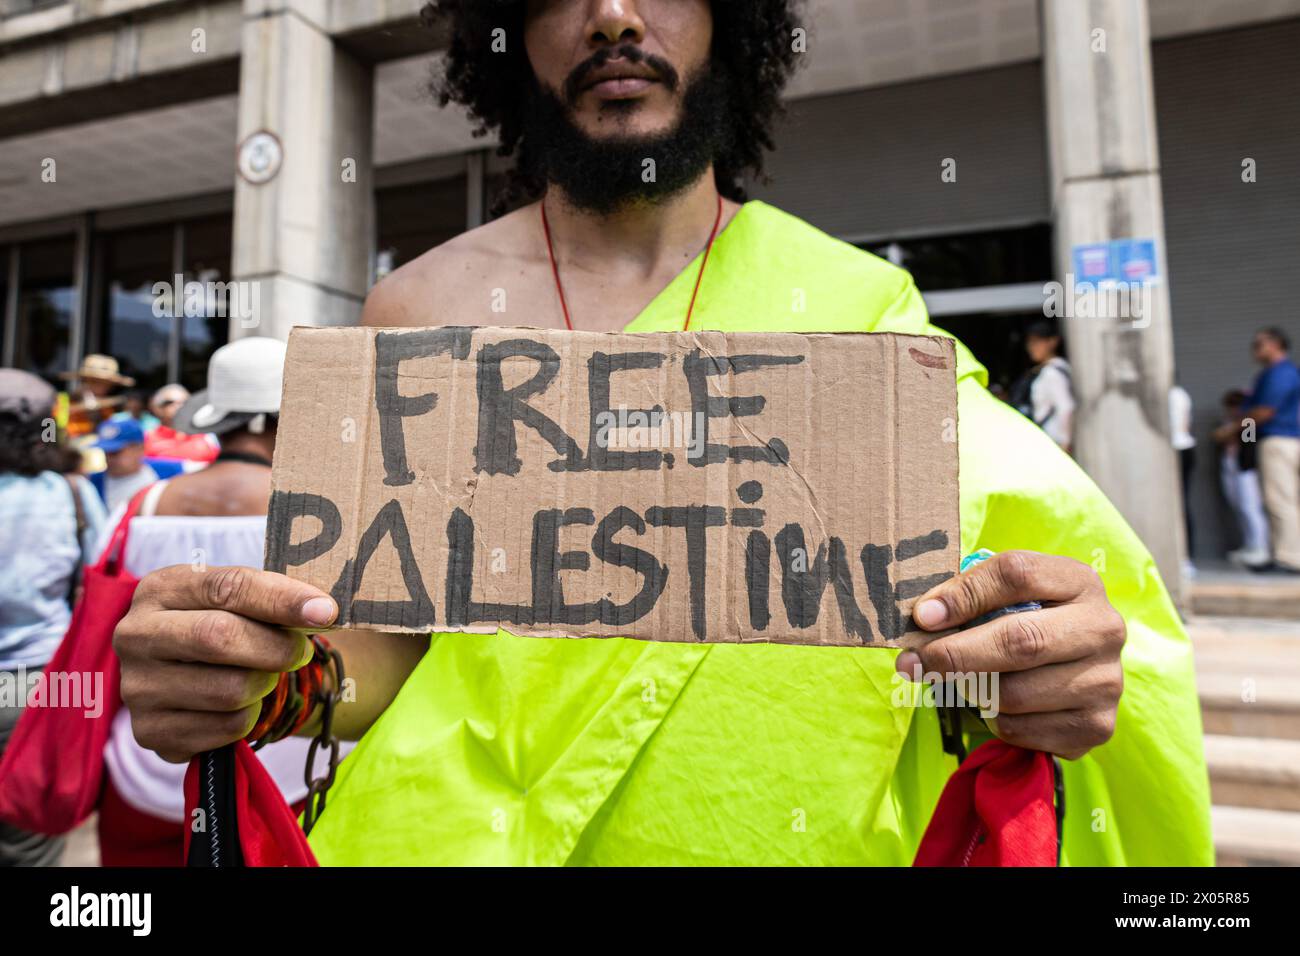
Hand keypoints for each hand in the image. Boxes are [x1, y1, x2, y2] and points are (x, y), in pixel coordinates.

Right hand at [114, 566, 337, 762]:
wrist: (187, 675)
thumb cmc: (224, 624)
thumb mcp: (239, 599)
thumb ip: (275, 597)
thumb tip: (324, 610)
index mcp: (160, 588)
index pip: (227, 588)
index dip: (282, 600)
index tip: (326, 611)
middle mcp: (135, 635)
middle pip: (219, 638)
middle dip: (276, 647)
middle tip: (300, 651)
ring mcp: (137, 687)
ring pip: (228, 689)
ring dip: (264, 684)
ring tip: (264, 675)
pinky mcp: (150, 732)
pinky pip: (225, 727)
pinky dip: (250, 716)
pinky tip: (241, 703)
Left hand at [896, 550, 1125, 759]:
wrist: (1075, 671)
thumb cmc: (1026, 623)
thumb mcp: (1006, 597)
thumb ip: (968, 599)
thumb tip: (924, 620)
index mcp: (1079, 581)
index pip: (1016, 575)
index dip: (963, 594)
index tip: (923, 616)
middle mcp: (1103, 628)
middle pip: (1020, 640)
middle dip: (955, 653)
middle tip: (912, 661)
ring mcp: (1106, 680)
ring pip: (1014, 694)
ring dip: (971, 691)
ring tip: (961, 682)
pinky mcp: (1097, 726)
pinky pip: (1020, 729)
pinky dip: (992, 721)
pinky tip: (996, 705)